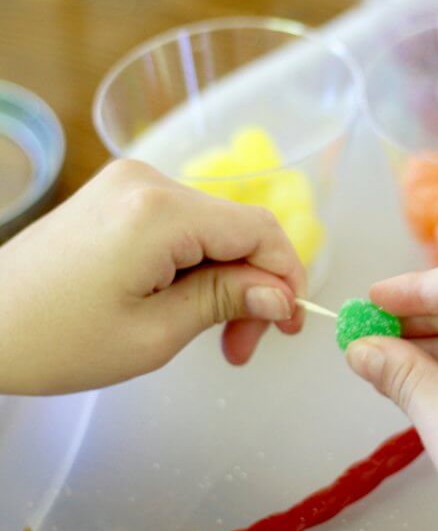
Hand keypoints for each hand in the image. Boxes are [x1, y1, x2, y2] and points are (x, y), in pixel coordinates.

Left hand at [0, 159, 305, 393]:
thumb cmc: (56, 339)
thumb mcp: (155, 334)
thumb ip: (225, 302)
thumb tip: (282, 295)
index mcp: (160, 212)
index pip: (259, 229)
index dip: (287, 278)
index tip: (287, 328)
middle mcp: (147, 181)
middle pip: (238, 228)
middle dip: (252, 289)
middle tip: (240, 349)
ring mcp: (129, 184)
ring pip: (212, 230)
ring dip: (225, 283)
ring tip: (211, 338)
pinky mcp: (117, 197)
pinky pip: (181, 227)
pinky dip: (196, 268)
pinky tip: (184, 307)